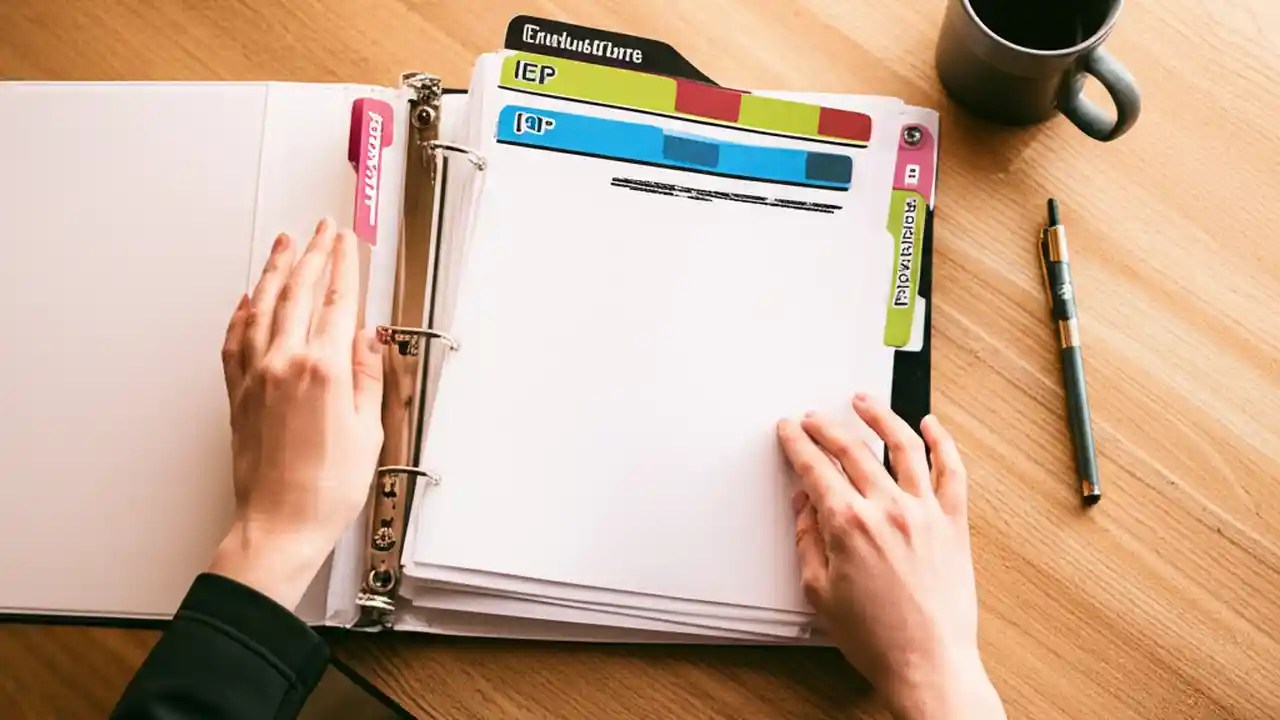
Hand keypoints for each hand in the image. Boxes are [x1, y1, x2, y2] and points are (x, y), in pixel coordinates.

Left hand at [210, 218, 383, 609]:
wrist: (280, 524)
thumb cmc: (326, 490)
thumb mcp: (367, 430)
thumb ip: (366, 376)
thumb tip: (367, 339)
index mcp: (323, 371)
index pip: (336, 300)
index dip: (343, 264)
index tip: (347, 241)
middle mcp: (284, 364)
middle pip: (298, 292)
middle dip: (312, 254)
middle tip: (321, 230)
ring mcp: (256, 376)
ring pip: (262, 306)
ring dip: (275, 270)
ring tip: (284, 244)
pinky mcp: (238, 393)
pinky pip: (236, 338)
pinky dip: (243, 312)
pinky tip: (248, 299)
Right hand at [777, 395, 1004, 719]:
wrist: (928, 664)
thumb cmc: (876, 637)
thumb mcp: (819, 591)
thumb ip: (808, 539)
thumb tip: (806, 505)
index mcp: (848, 525)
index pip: (815, 468)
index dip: (796, 444)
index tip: (789, 431)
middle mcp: (887, 509)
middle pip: (851, 449)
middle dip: (826, 427)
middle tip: (814, 418)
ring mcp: (925, 512)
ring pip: (902, 445)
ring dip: (880, 416)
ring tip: (865, 402)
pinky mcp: (953, 523)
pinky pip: (951, 470)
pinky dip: (941, 442)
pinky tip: (930, 425)